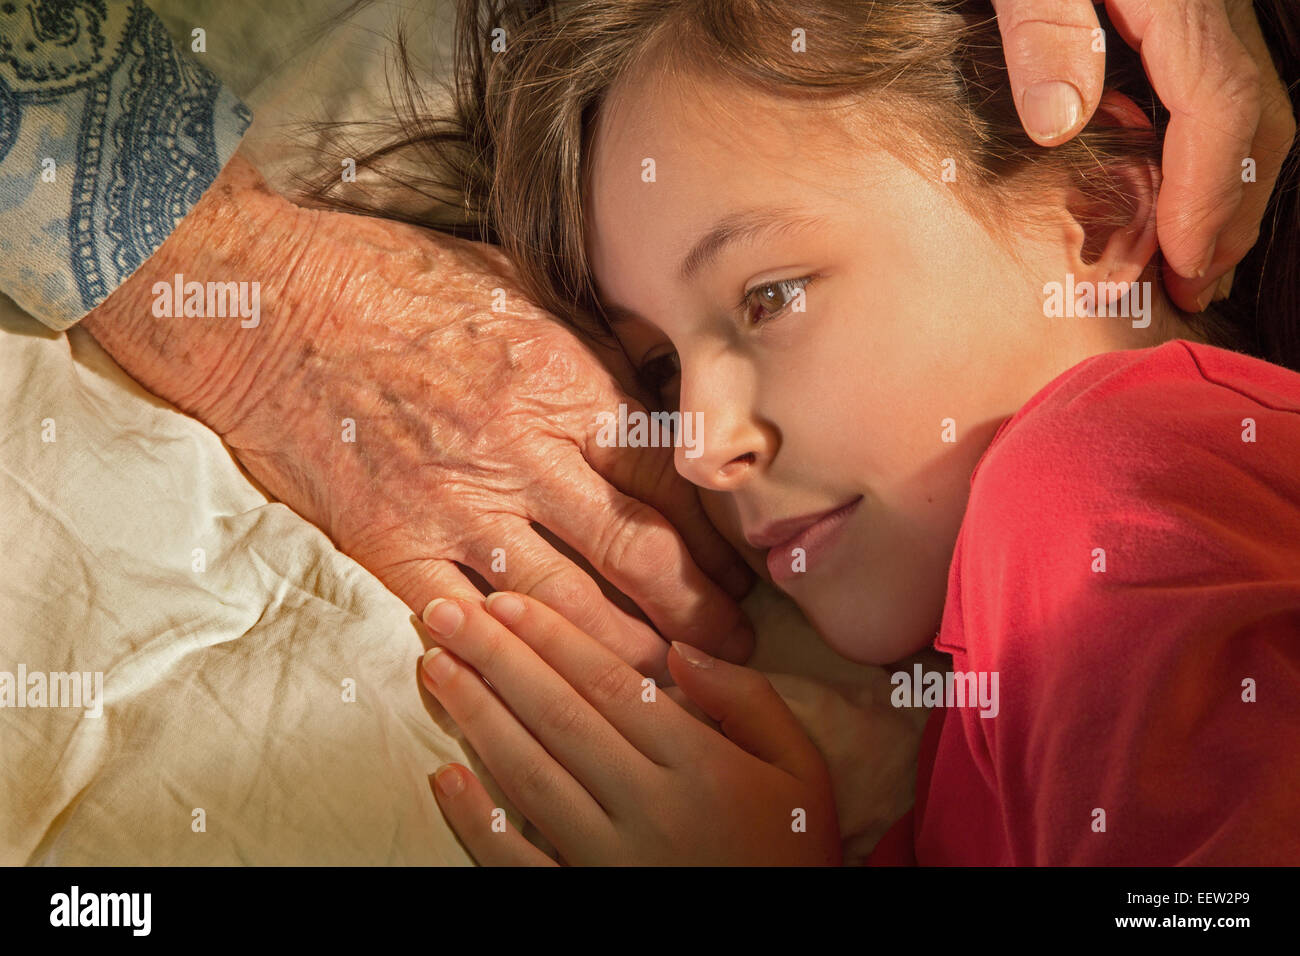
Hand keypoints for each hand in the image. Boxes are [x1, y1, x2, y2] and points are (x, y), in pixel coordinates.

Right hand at [82, 152, 754, 679]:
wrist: (265, 302)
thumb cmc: (392, 280)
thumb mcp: (517, 282)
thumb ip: (591, 341)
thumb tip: (655, 373)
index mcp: (564, 383)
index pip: (671, 476)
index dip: (714, 535)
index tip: (737, 567)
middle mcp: (523, 453)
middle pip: (638, 552)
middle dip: (698, 611)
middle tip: (732, 645)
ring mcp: (455, 507)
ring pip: (567, 606)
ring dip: (628, 652)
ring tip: (668, 680)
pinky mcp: (393, 546)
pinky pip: (467, 624)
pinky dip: (513, 659)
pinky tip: (550, 683)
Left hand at [418, 592, 841, 865]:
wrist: (786, 945)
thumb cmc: (793, 850)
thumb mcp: (802, 769)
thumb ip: (750, 701)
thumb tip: (679, 652)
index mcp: (701, 766)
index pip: (609, 685)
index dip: (551, 637)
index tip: (505, 600)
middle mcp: (648, 808)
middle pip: (557, 717)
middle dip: (496, 658)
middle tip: (446, 613)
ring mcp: (610, 861)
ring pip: (528, 776)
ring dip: (476, 717)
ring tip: (436, 668)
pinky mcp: (584, 900)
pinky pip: (518, 863)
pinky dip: (476, 823)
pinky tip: (445, 777)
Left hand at [993, 0, 1296, 309]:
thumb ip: (1044, 34)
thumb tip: (1059, 126)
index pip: (1219, 107)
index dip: (1207, 195)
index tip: (1184, 265)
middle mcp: (1211, 5)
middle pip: (1253, 118)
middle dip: (1231, 213)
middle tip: (1194, 288)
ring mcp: (1206, 7)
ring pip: (1248, 107)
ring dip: (1229, 190)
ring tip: (1195, 262)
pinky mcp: (1184, 12)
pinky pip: (1219, 92)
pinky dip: (1210, 154)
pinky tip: (1177, 196)